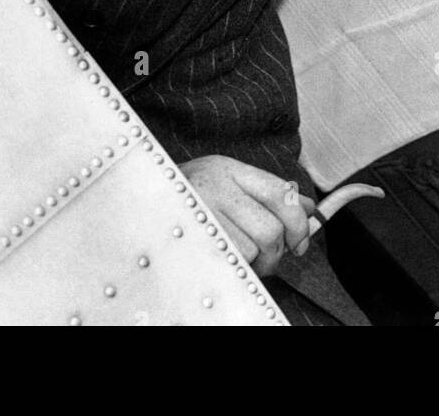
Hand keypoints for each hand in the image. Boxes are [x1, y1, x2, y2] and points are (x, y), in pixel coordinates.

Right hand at [180, 155, 315, 276]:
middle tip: (264, 259)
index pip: (280, 191)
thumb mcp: (223, 185)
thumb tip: (308, 207)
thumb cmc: (183, 200)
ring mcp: (201, 212)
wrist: (131, 204)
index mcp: (227, 169)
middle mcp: (215, 185)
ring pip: (253, 249)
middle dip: (275, 252)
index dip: (299, 220)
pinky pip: (231, 262)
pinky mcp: (192, 239)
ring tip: (236, 259)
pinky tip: (221, 262)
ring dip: (252, 264)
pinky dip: (234, 269)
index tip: (301, 241)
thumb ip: (264, 193)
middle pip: (271, 228)